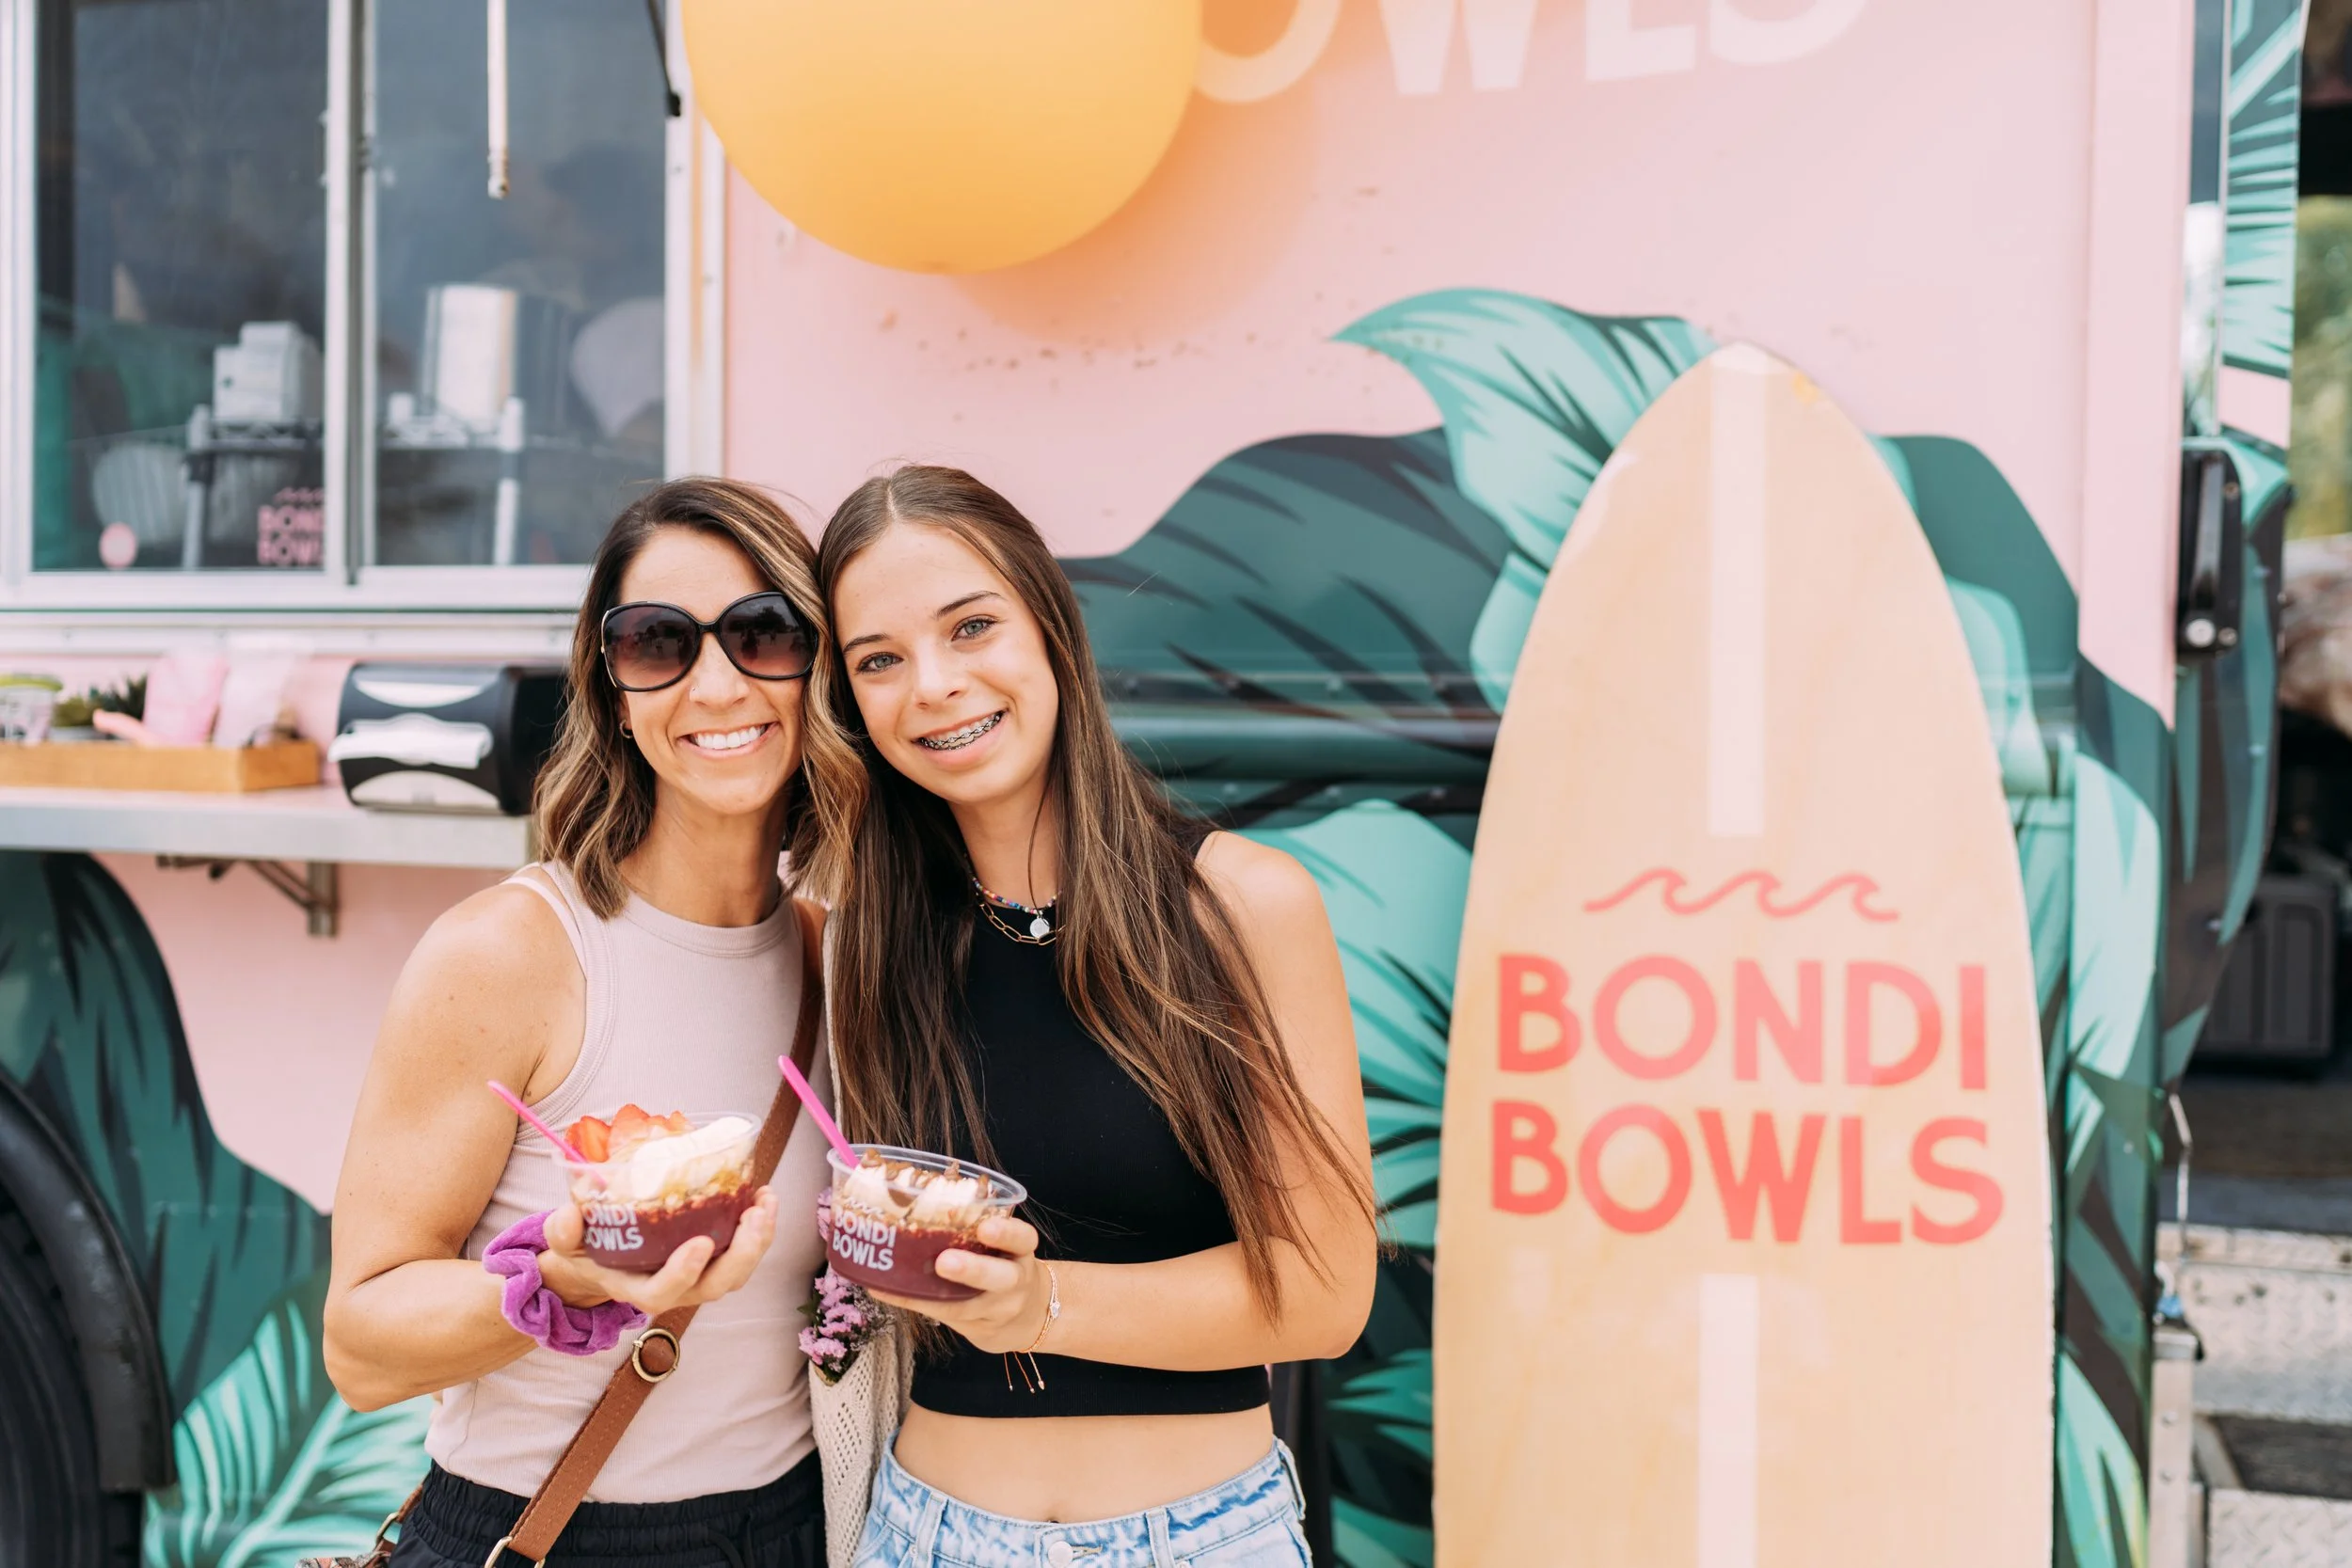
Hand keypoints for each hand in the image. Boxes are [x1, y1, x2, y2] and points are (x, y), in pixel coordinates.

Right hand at [538, 1187, 779, 1317]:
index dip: (682, 1274)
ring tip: (766, 1201)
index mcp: (634, 1287)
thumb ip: (563, 1230)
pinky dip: (758, 1229)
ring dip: (758, 1240)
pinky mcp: (711, 1261)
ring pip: (736, 1273)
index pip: (661, 1293)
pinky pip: (742, 1254)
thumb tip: (571, 1213)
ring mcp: (696, 1278)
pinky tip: (763, 1198)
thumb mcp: (563, 1241)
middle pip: (714, 1286)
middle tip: (753, 1215)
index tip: (700, 1244)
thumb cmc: (582, 1249)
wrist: (599, 1260)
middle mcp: (672, 1289)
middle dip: (741, 1255)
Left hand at [870, 1214, 1050, 1354]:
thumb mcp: (1006, 1245)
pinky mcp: (976, 1327)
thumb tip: (915, 1192)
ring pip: (969, 1306)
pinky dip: (913, 1302)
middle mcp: (1014, 1282)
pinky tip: (887, 1291)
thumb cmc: (1004, 1264)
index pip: (1023, 1238)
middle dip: (973, 1270)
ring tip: (903, 1283)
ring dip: (934, 1294)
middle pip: (1001, 1278)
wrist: (1026, 1317)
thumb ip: (976, 1226)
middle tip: (944, 1261)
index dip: (1007, 1233)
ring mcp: (997, 1309)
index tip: (985, 1227)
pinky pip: (943, 1316)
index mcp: (1020, 1252)